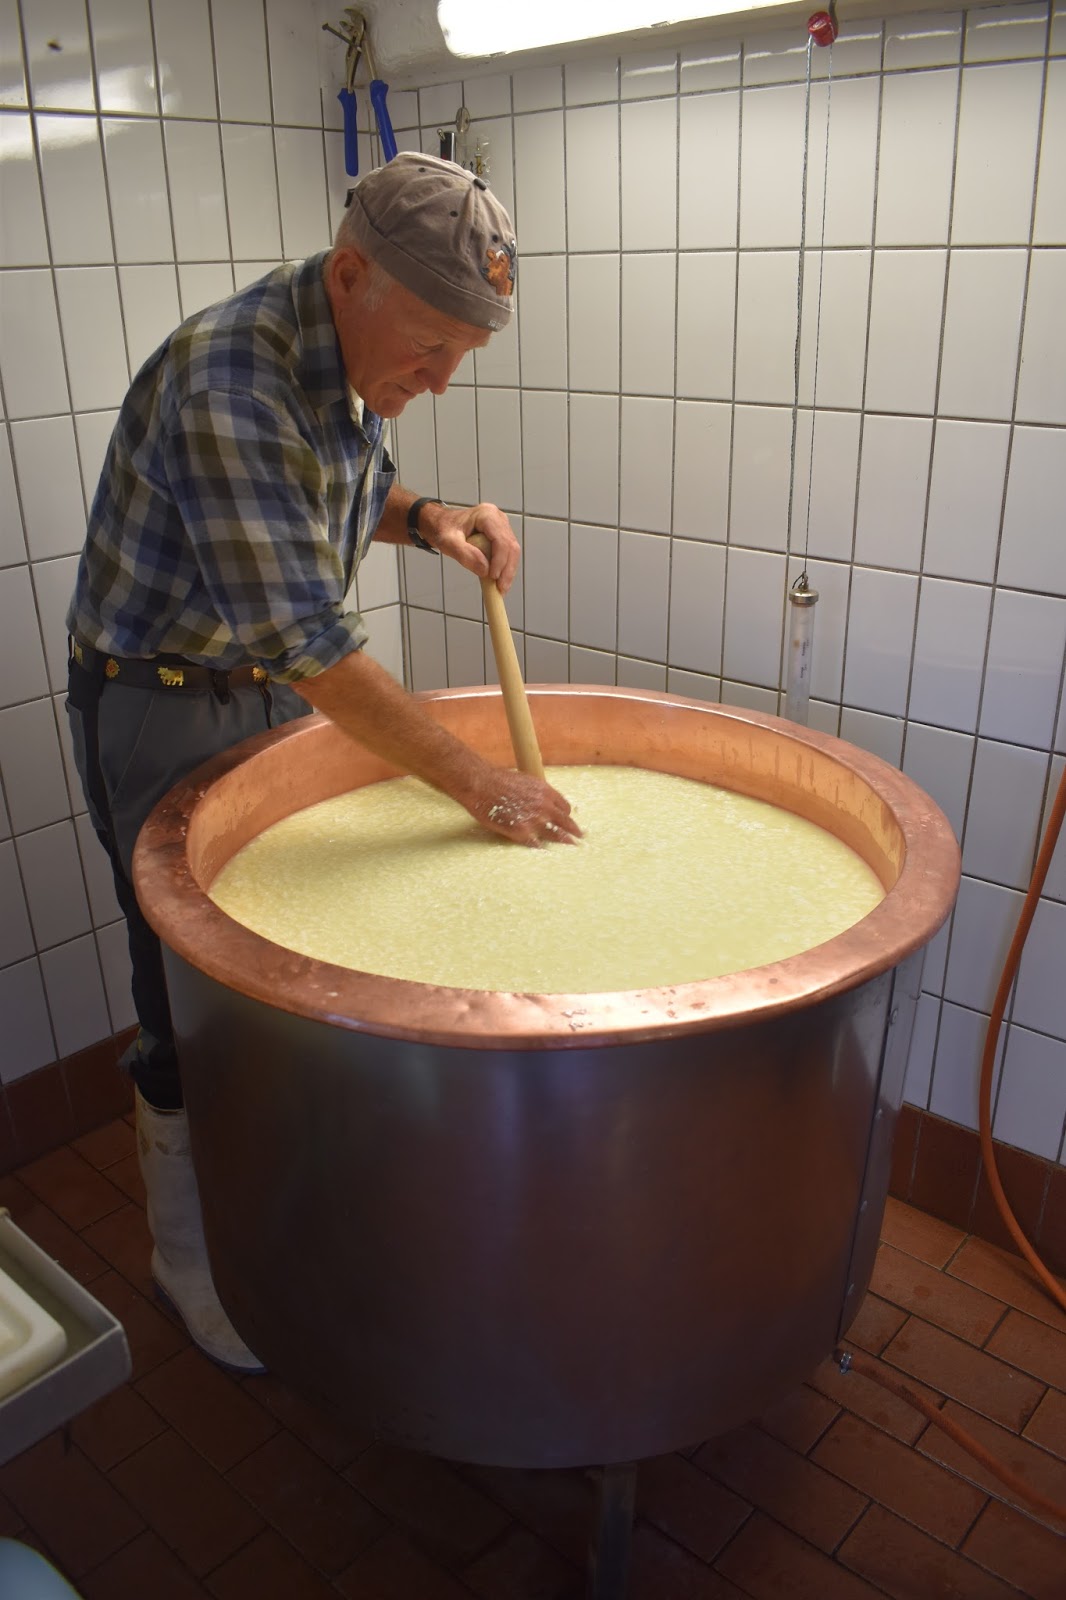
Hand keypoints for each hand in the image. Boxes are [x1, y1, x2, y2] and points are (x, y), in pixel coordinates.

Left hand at [429, 503, 520, 593]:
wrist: (442, 524)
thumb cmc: (444, 529)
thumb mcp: (448, 542)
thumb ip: (465, 554)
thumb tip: (485, 570)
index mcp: (487, 515)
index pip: (500, 540)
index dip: (500, 561)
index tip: (493, 577)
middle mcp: (498, 518)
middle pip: (511, 546)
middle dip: (507, 569)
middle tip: (501, 589)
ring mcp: (502, 526)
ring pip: (512, 551)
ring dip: (508, 571)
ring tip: (501, 588)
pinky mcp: (501, 536)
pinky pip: (508, 554)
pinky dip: (505, 568)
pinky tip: (499, 581)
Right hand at [468, 768, 582, 847]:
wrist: (482, 784)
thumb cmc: (498, 780)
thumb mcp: (525, 781)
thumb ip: (535, 793)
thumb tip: (537, 800)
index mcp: (545, 792)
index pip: (564, 807)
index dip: (565, 815)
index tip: (565, 821)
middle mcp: (544, 806)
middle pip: (566, 822)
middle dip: (574, 831)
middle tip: (579, 838)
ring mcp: (534, 820)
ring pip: (556, 835)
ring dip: (564, 842)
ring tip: (571, 848)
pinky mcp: (521, 831)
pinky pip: (536, 844)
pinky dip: (541, 849)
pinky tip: (545, 854)